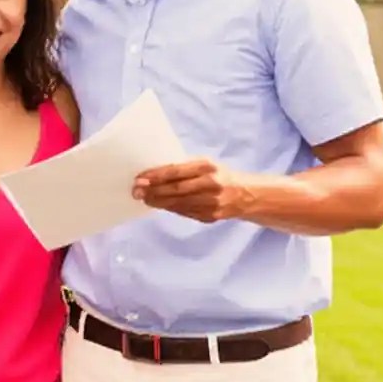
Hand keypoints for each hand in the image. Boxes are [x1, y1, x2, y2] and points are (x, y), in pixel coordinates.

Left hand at [133, 158, 256, 223]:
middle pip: (175, 189)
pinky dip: (170, 208)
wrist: (246, 195)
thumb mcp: (205, 164)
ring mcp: (211, 203)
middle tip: (136, 191)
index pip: (175, 172)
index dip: (155, 176)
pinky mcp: (210, 216)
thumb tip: (154, 175)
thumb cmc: (219, 175)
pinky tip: (160, 204)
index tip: (139, 178)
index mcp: (207, 167)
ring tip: (145, 198)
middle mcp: (210, 184)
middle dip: (153, 190)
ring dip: (158, 201)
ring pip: (178, 203)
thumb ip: (184, 168)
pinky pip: (185, 212)